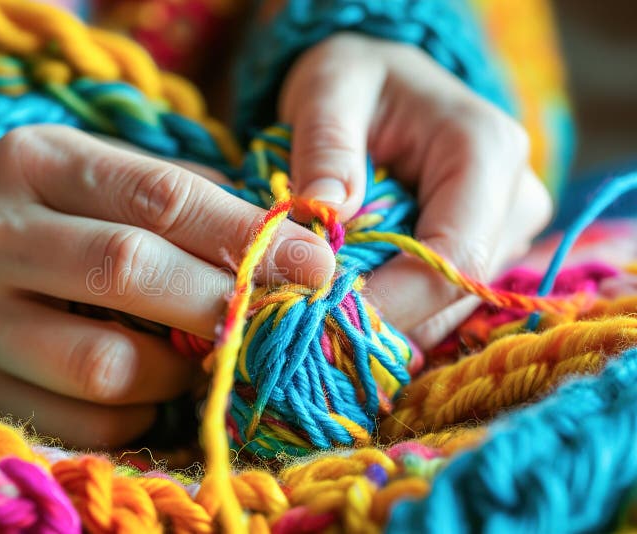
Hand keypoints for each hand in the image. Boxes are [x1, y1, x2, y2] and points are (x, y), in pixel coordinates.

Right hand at [0, 125, 334, 447]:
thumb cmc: (61, 207)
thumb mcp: (112, 173)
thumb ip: (194, 201)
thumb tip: (292, 252)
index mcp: (35, 161)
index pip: (158, 196)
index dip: (244, 234)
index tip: (314, 263)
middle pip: (126, 270)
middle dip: (219, 303)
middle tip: (273, 321)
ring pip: (103, 363)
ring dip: (177, 371)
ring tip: (201, 358)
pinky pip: (77, 421)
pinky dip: (136, 414)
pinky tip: (150, 389)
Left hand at [279, 33, 551, 347]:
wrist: (381, 82)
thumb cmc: (356, 79)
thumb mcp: (328, 88)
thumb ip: (326, 146)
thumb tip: (323, 214)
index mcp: (487, 152)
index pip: (455, 260)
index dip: (390, 303)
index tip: (318, 314)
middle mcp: (514, 199)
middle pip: (451, 296)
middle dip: (377, 315)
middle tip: (304, 313)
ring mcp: (503, 233)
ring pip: (444, 311)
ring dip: (380, 317)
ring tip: (318, 299)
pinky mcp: (480, 254)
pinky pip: (435, 306)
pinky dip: (388, 309)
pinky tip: (345, 293)